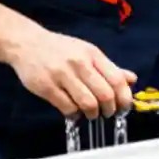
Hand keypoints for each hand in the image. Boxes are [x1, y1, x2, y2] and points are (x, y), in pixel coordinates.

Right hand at [7, 30, 136, 118]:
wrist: (27, 43)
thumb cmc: (59, 49)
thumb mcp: (87, 52)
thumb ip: (109, 67)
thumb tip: (131, 80)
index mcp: (92, 54)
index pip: (116, 79)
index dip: (124, 98)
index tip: (123, 107)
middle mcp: (79, 63)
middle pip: (105, 94)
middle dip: (109, 110)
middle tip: (107, 113)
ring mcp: (62, 75)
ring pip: (88, 103)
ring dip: (93, 114)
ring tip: (90, 113)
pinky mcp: (46, 87)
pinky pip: (67, 107)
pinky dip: (74, 114)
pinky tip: (73, 111)